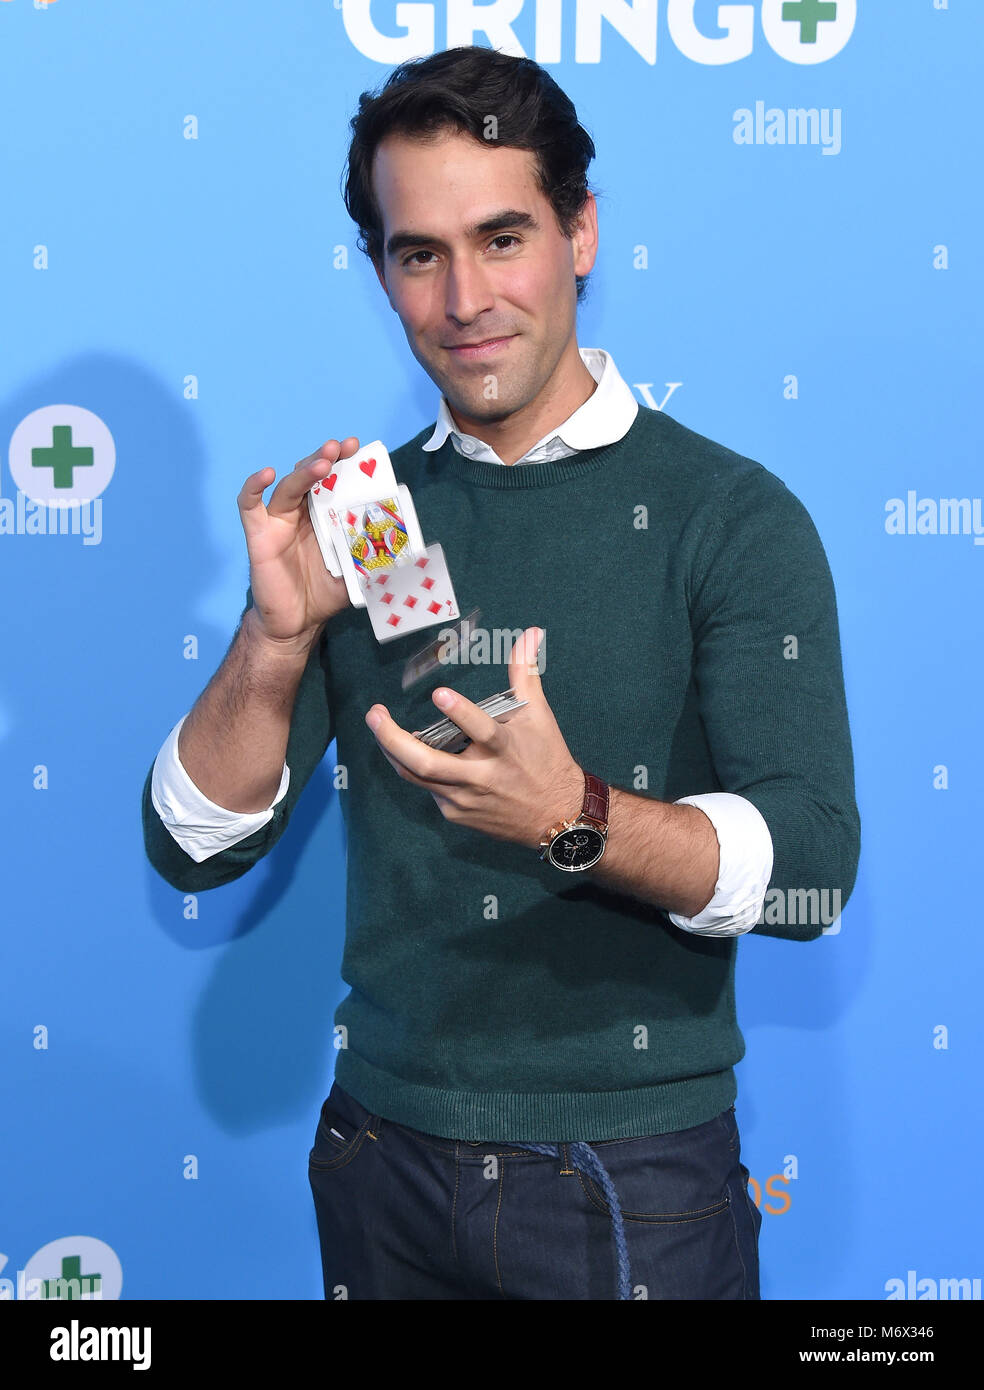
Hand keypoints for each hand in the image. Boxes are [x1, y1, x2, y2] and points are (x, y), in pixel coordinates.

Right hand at [237, 438, 359, 643]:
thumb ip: (377, 558)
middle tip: (342, 447)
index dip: (344, 462)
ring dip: (304, 471)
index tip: (358, 447)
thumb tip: (410, 552)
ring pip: (288, 486)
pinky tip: (267, 473)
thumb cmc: (324, 594)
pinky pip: (249, 505)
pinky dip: (253, 486)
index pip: (334, 481)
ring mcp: (278, 521)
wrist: (296, 623)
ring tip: (323, 463)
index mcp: (325, 516)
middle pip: (310, 475)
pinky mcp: (258, 534)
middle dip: (326, 457)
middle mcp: (301, 512)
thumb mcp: (358, 573)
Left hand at [364, 627, 584, 849]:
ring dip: (392, 750)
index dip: (460, 713)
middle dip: (393, 739)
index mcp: (505, 749)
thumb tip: (531, 631)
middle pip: (428, 763)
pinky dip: (415, 767)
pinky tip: (408, 750)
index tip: (439, 693)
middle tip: (374, 714)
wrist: (556, 816)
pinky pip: (427, 788)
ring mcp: (464, 798)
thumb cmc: (546, 759)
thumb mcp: (538, 715)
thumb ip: (525, 672)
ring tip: (378, 725)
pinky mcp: (456, 813)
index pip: (481, 730)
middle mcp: (481, 777)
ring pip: (416, 776)